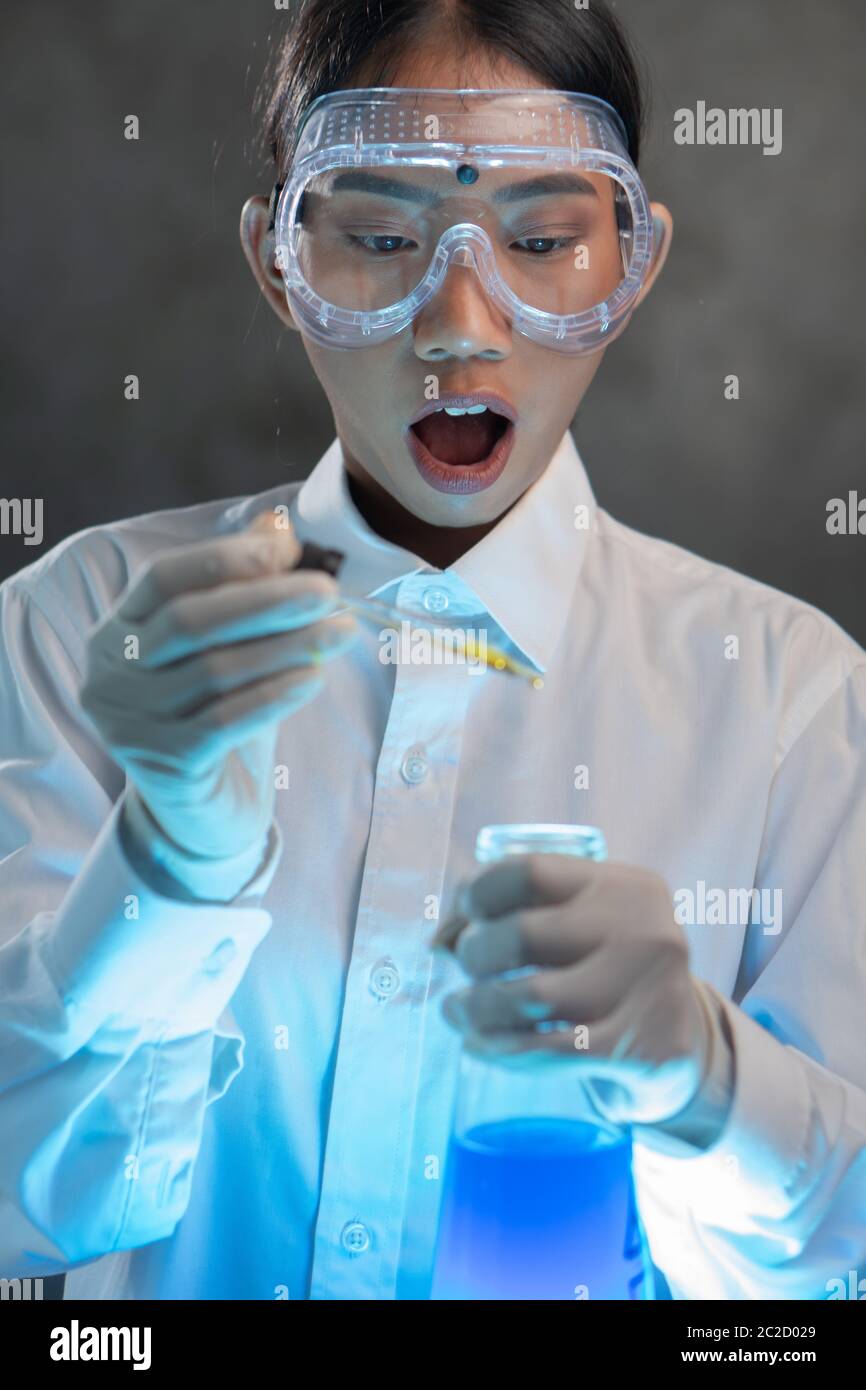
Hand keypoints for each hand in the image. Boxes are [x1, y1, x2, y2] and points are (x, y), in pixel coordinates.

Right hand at [80, 513, 356, 863]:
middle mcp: (111, 674)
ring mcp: (133, 723)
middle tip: (328, 592)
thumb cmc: (216, 713)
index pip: (164, 578)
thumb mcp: (228, 647)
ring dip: (287, 646)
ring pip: (214, 671)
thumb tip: (279, 527)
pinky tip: (314, 678)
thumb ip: (244, 587)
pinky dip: (275, 694)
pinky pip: (226, 721)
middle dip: (267, 600)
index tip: (289, 550)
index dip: (227, 558)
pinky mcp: (165, 766)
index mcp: (118, 630)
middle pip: (191, 622)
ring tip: (340, 632)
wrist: (202, 812)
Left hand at [432, 855, 711, 1126]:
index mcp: (623, 886)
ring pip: (528, 996)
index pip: (529, 871)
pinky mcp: (640, 1049)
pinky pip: (545, 1048)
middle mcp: (643, 929)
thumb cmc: (610, 970)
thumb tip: (440, 938)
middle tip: (466, 968)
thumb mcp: (586, 925)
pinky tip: (479, 1044)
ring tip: (457, 1010)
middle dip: (474, 954)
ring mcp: (646, 990)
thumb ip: (523, 914)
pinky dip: (498, 1048)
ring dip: (476, 1007)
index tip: (465, 914)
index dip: (478, 891)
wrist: (680, 1041)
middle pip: (522, 933)